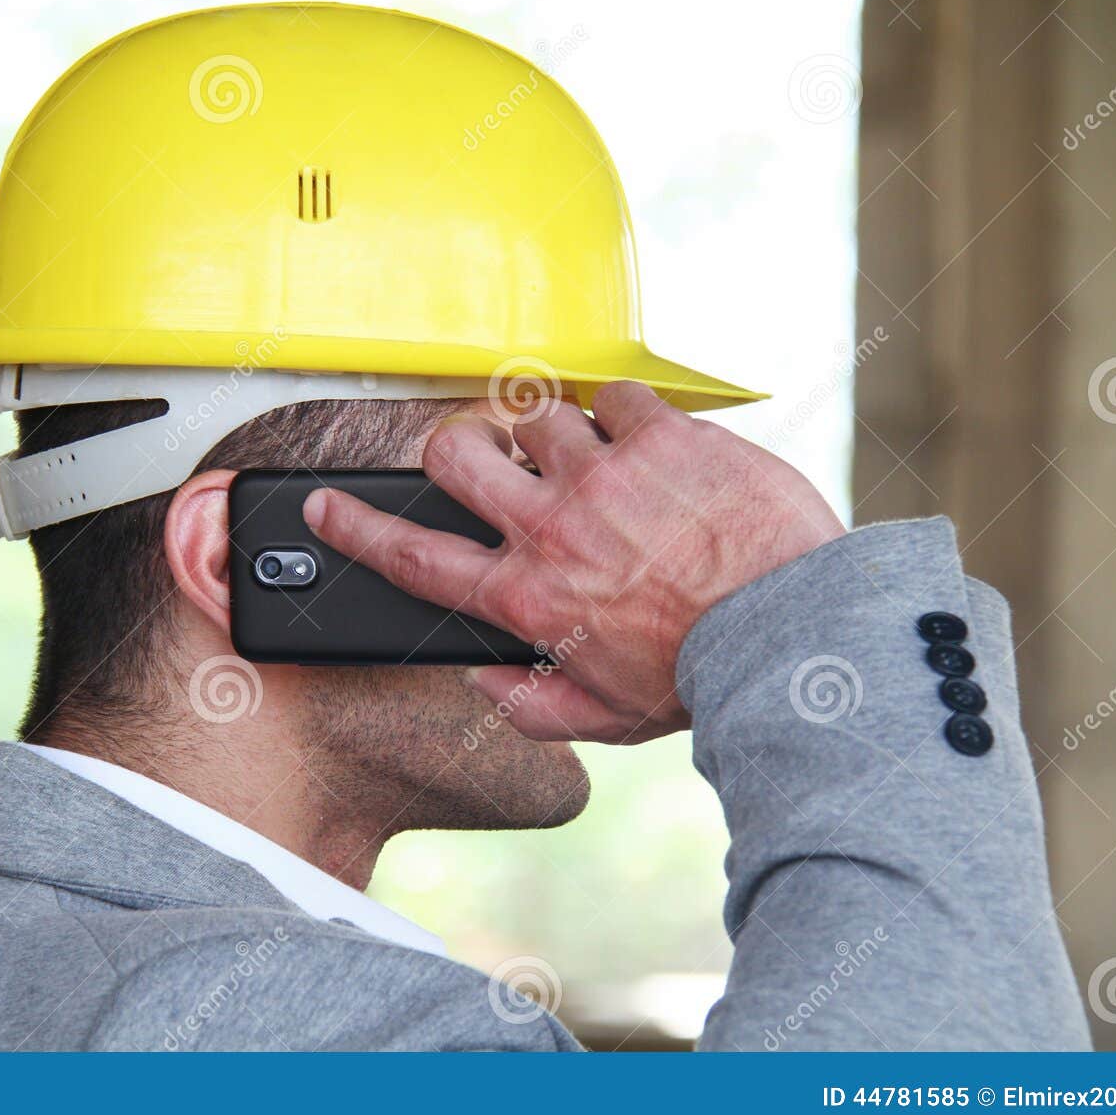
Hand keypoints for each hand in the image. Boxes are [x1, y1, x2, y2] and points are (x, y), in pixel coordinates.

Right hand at [301, 382, 844, 743]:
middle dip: (453, 453)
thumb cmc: (702, 677)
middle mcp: (550, 527)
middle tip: (482, 463)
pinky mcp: (658, 436)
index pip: (413, 557)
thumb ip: (531, 708)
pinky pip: (613, 396)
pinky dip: (619, 410)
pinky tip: (640, 436)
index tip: (327, 505)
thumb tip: (485, 684)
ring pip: (532, 416)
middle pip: (454, 457)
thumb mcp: (606, 719)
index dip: (356, 528)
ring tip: (586, 456)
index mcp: (526, 597)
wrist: (788, 629)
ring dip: (547, 434)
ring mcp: (602, 473)